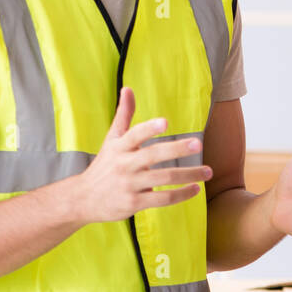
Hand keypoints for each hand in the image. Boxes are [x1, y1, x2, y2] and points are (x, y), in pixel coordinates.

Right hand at [72, 87, 211, 224]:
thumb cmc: (104, 165)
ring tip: (208, 172)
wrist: (83, 199)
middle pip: (153, 155)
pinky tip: (195, 189)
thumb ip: (124, 115)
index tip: (165, 122)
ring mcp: (129, 185)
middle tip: (198, 144)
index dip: (148, 128)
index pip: (134, 135)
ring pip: (163, 178)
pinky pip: (162, 199)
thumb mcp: (111, 140)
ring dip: (188, 175)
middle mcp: (124, 165)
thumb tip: (128, 88)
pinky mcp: (134, 203)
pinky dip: (181, 195)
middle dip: (176, 149)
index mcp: (119, 147)